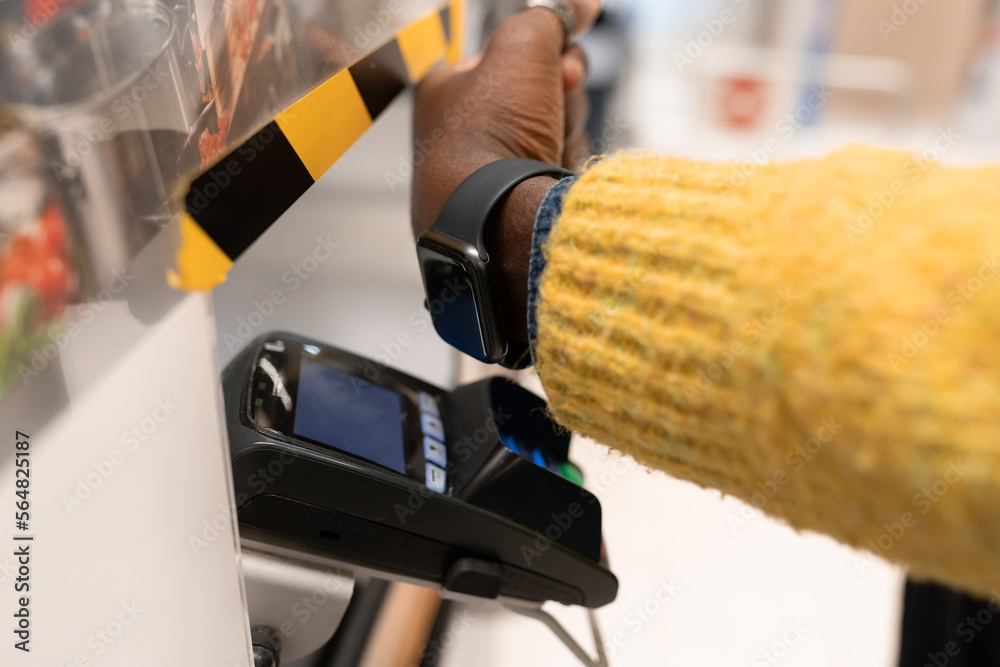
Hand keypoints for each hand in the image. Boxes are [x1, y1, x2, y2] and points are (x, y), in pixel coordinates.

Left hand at [412, 0, 600, 342]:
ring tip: (549, 151)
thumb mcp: (522, 49)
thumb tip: (580, 3)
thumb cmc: (492, 133)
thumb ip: (550, 16)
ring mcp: (483, 174)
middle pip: (537, 96)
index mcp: (446, 90)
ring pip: (551, 135)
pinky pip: (550, 175)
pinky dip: (559, 172)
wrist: (494, 221)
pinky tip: (549, 182)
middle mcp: (460, 132)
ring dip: (565, 134)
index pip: (510, 57)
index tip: (561, 62)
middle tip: (560, 102)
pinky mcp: (507, 208)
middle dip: (561, 98)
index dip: (546, 55)